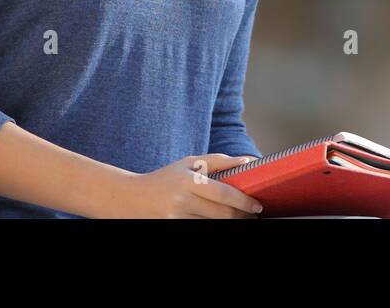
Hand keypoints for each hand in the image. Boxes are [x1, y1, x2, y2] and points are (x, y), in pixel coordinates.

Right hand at [112, 153, 263, 217]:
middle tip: (253, 214)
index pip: (223, 194)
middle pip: (222, 214)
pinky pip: (200, 228)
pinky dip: (213, 225)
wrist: (132, 198)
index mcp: (188, 181)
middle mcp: (183, 201)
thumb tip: (249, 161)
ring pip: (213, 225)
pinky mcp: (173, 228)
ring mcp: (177, 218)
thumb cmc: (166, 177)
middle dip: (241, 216)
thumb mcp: (190, 163)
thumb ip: (220, 161)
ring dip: (230, 222)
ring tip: (239, 217)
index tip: (257, 206)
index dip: (244, 202)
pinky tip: (220, 220)